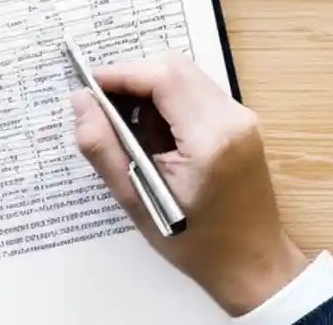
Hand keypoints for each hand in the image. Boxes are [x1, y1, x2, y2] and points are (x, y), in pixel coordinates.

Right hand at [69, 54, 306, 316]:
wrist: (251, 264)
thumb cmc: (195, 243)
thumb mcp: (136, 200)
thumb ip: (103, 147)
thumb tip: (80, 101)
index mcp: (210, 139)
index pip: (163, 77)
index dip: (121, 73)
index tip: (89, 87)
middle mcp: (233, 119)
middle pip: (174, 68)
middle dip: (133, 80)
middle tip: (105, 111)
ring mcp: (242, 118)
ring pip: (185, 77)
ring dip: (151, 93)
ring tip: (132, 134)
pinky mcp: (241, 123)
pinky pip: (197, 93)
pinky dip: (168, 104)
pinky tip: (156, 140)